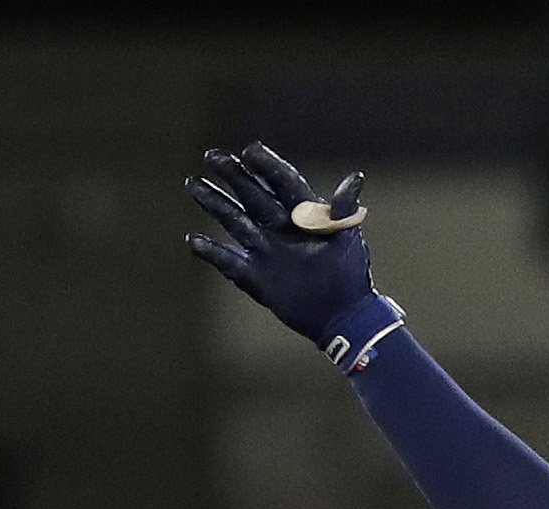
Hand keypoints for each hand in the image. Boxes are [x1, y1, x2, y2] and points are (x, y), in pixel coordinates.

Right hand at [186, 143, 376, 344]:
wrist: (344, 317)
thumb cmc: (352, 276)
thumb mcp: (347, 239)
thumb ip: (343, 210)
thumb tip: (355, 178)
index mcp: (304, 215)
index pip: (283, 183)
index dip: (267, 166)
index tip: (250, 150)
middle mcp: (280, 227)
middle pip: (252, 195)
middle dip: (233, 175)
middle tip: (212, 155)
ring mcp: (265, 250)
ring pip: (234, 220)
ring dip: (214, 202)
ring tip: (193, 182)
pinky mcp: (255, 276)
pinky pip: (228, 261)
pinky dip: (211, 251)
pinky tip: (193, 240)